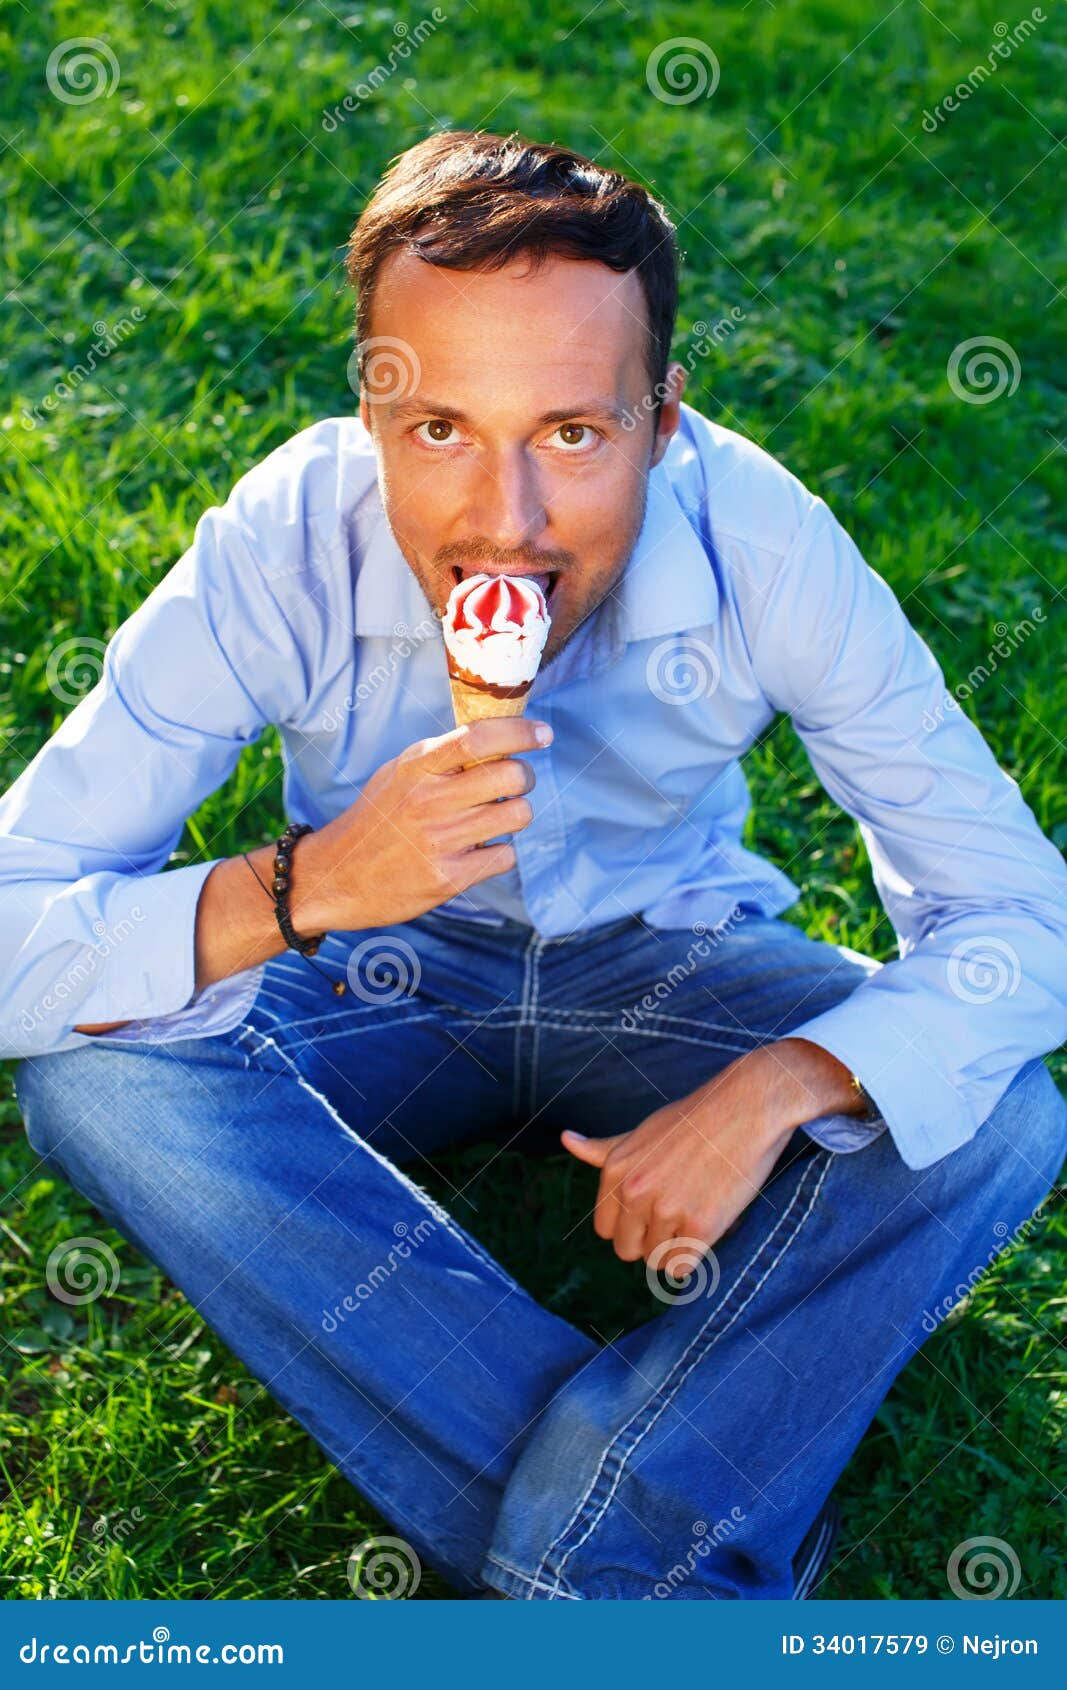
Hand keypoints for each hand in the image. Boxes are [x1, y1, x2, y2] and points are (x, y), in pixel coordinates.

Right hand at [289, 716, 551, 932]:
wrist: (336, 877)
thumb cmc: (375, 821)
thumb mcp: (397, 775)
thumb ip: (441, 758)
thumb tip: (498, 738)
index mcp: (416, 767)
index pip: (478, 739)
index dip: (520, 733)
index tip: (543, 734)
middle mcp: (429, 801)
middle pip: (511, 776)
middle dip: (524, 778)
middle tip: (514, 784)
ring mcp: (440, 841)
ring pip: (517, 815)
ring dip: (515, 815)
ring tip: (492, 818)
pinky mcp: (448, 878)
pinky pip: (505, 855)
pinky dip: (499, 853)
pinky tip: (476, 852)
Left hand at [560, 1039, 854, 1267]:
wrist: (746, 1108)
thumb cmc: (693, 1120)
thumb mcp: (641, 1132)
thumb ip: (604, 1149)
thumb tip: (565, 1139)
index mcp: (616, 1170)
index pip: (605, 1230)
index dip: (631, 1225)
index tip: (655, 1208)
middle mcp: (635, 1191)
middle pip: (628, 1250)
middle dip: (651, 1240)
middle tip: (679, 1211)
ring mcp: (667, 1209)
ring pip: (657, 1260)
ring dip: (676, 1246)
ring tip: (697, 1209)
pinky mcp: (700, 1225)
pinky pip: (682, 1267)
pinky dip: (693, 1257)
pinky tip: (707, 1227)